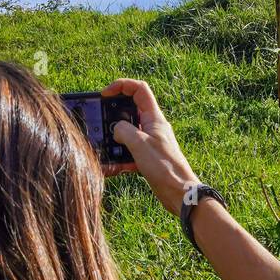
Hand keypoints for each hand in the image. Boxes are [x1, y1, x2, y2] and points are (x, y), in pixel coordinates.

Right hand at [99, 78, 197, 216]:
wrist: (179, 193)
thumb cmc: (164, 167)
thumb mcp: (140, 144)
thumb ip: (123, 130)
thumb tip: (115, 129)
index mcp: (154, 117)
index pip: (139, 89)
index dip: (121, 86)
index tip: (105, 94)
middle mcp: (152, 127)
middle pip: (130, 111)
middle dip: (113, 115)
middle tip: (100, 122)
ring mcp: (150, 142)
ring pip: (127, 133)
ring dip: (114, 140)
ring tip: (102, 149)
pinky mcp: (147, 157)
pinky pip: (129, 152)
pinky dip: (119, 158)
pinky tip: (110, 168)